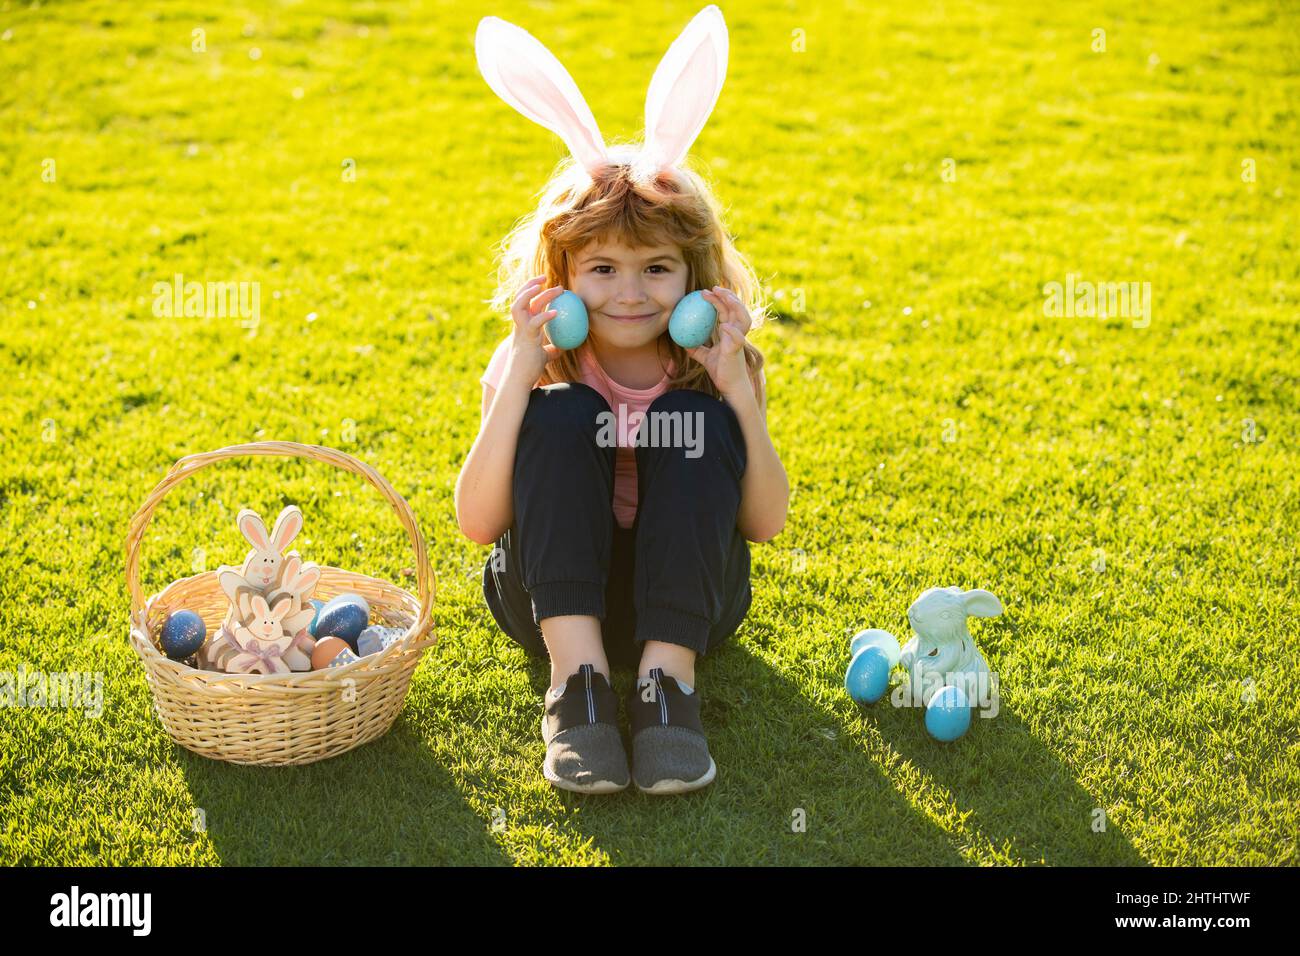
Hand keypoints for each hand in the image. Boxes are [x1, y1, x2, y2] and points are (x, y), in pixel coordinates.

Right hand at [505, 274, 565, 384]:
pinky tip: (556, 312)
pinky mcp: (527, 339)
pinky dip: (544, 316)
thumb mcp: (544, 356)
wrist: (519, 380)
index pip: (523, 302)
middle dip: (530, 284)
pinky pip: (534, 323)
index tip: (543, 281)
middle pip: (521, 298)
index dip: (530, 289)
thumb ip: (551, 349)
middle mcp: (519, 325)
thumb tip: (563, 346)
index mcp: (523, 326)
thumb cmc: (530, 369)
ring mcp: (521, 331)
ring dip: (533, 294)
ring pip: (522, 305)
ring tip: (548, 287)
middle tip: (546, 277)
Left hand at [687, 286, 754, 403]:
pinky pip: (737, 339)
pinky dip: (732, 331)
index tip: (705, 291)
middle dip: (728, 296)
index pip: (727, 311)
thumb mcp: (705, 358)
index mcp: (731, 333)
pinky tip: (723, 326)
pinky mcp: (737, 352)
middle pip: (737, 309)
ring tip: (724, 296)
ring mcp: (739, 342)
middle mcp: (737, 334)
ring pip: (743, 319)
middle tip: (714, 287)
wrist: (730, 387)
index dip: (719, 299)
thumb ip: (697, 349)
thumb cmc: (721, 371)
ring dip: (735, 306)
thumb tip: (683, 343)